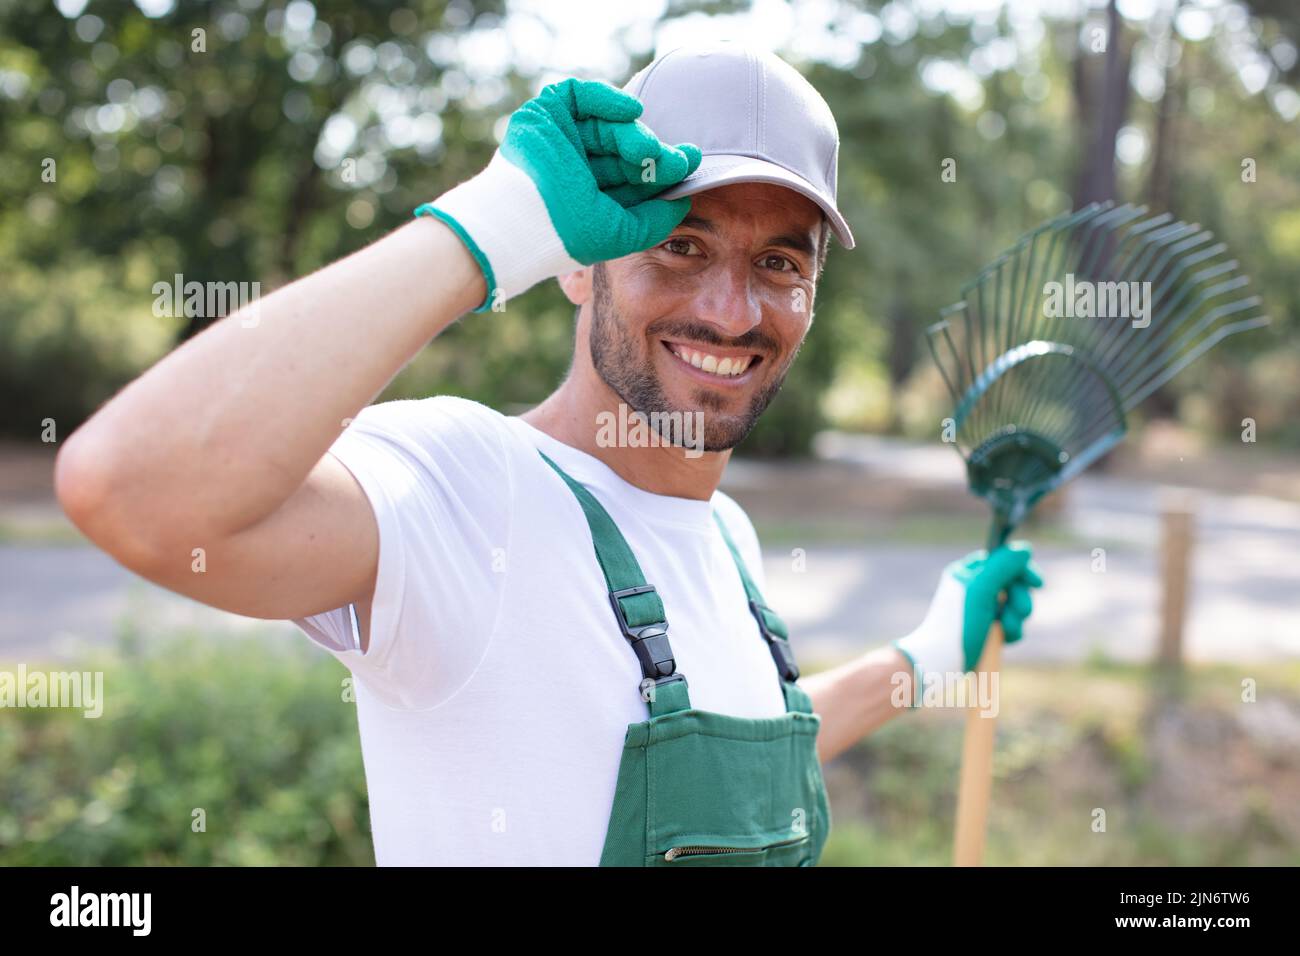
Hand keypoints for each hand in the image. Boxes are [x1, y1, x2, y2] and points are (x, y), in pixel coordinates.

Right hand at [416, 78, 702, 309]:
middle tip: (675, 157)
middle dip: (652, 152)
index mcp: (591, 194)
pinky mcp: (546, 115)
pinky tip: (632, 112)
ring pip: (608, 124)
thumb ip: (655, 219)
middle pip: (625, 148)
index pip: (633, 175)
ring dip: (633, 133)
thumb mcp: (623, 232)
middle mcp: (576, 166)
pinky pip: (582, 95)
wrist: (521, 221)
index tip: (691, 162)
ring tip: (647, 148)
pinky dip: (608, 100)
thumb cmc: (567, 235)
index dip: (663, 168)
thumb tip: (684, 201)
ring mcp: (561, 138)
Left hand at [892, 542, 1043, 684]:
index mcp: (969, 572)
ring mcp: (982, 610)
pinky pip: (1011, 625)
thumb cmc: (957, 624)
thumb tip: (1024, 548)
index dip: (1022, 570)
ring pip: (1016, 606)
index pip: (1003, 560)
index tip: (1036, 583)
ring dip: (1017, 618)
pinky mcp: (988, 630)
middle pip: (1014, 584)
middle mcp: (975, 588)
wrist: (942, 661)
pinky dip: (1012, 631)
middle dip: (1020, 598)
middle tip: (1018, 610)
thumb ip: (1002, 566)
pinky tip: (1005, 638)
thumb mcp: (981, 589)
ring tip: (1005, 628)